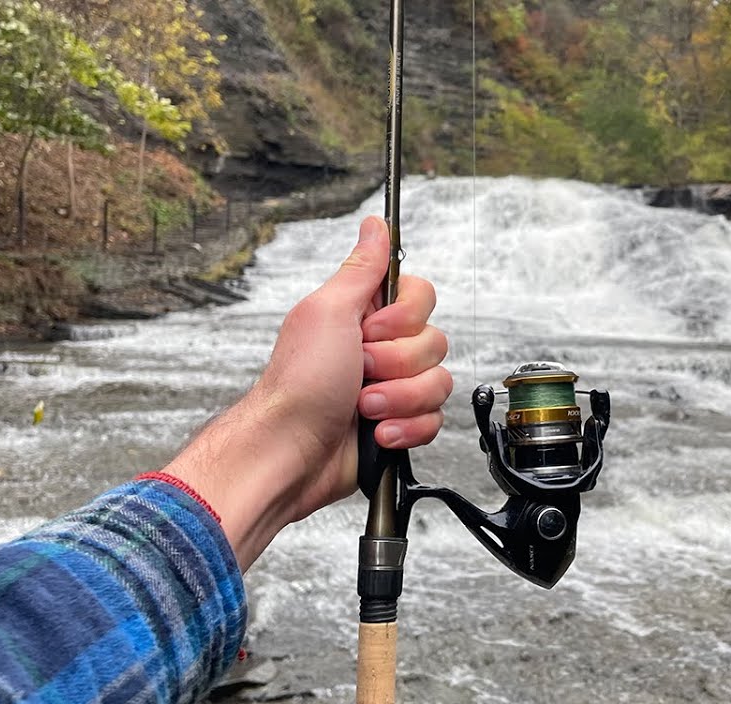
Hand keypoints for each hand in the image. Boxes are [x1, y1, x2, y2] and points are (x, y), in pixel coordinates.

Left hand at [164, 216, 451, 569]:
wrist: (291, 451)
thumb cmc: (298, 385)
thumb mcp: (328, 312)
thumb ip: (362, 269)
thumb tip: (374, 226)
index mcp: (364, 315)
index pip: (421, 296)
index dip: (405, 318)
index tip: (371, 330)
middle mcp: (381, 349)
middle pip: (434, 342)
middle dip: (396, 364)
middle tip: (359, 371)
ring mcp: (392, 387)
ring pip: (438, 383)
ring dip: (399, 399)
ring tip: (362, 407)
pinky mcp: (399, 422)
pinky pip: (434, 420)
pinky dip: (404, 428)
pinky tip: (374, 432)